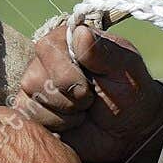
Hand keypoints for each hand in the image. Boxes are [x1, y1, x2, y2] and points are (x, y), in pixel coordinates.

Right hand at [16, 23, 162, 162]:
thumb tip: (80, 33)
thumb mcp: (124, 68)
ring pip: (31, 101)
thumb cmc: (130, 92)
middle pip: (34, 78)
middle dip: (69, 96)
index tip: (93, 82)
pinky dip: (57, 126)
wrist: (132, 130)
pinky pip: (31, 119)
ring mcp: (37, 86)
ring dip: (65, 113)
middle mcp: (46, 60)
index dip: (67, 72)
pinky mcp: (34, 111)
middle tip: (91, 98)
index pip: (47, 48)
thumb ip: (101, 51)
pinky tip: (73, 122)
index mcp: (67, 40)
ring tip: (84, 110)